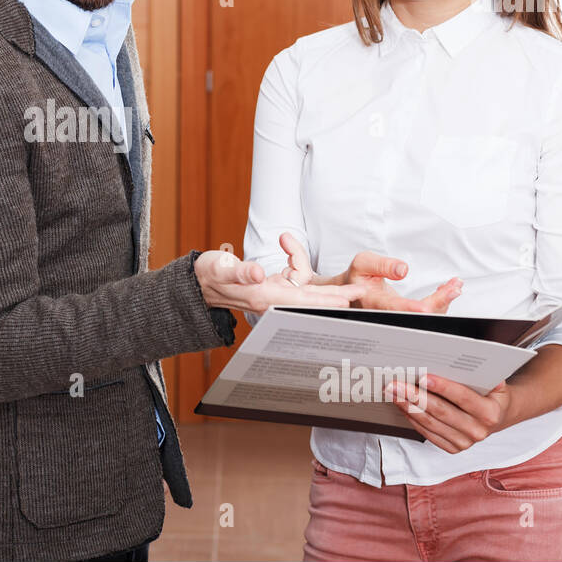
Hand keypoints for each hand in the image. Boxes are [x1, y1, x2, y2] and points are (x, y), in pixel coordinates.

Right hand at [194, 248, 368, 314]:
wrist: (199, 280)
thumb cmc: (209, 274)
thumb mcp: (220, 268)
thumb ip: (239, 271)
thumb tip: (256, 273)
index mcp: (263, 296)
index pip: (301, 299)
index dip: (325, 300)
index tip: (346, 299)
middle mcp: (271, 298)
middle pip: (311, 300)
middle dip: (336, 298)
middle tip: (362, 294)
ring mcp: (273, 293)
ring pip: (307, 292)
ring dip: (329, 291)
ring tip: (354, 289)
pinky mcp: (272, 286)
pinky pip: (295, 282)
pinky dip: (304, 272)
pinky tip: (305, 261)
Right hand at [279, 232, 461, 312]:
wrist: (352, 290)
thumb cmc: (357, 276)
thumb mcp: (362, 262)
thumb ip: (381, 264)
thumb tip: (403, 269)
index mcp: (374, 302)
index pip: (394, 308)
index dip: (410, 309)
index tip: (425, 306)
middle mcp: (388, 314)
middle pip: (417, 315)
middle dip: (439, 301)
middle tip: (455, 286)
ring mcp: (400, 316)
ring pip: (426, 315)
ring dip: (444, 300)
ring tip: (455, 284)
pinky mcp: (409, 315)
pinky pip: (428, 312)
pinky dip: (441, 300)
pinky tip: (448, 289)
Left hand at [384, 374, 513, 452]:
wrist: (499, 417)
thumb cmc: (492, 395)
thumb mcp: (495, 382)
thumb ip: (483, 374)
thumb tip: (463, 362)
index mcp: (490, 413)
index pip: (463, 397)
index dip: (443, 387)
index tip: (423, 377)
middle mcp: (477, 431)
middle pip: (440, 411)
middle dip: (415, 396)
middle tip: (396, 383)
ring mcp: (464, 442)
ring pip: (430, 423)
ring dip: (407, 406)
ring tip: (393, 392)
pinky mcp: (452, 448)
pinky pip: (427, 432)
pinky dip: (411, 418)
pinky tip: (401, 405)